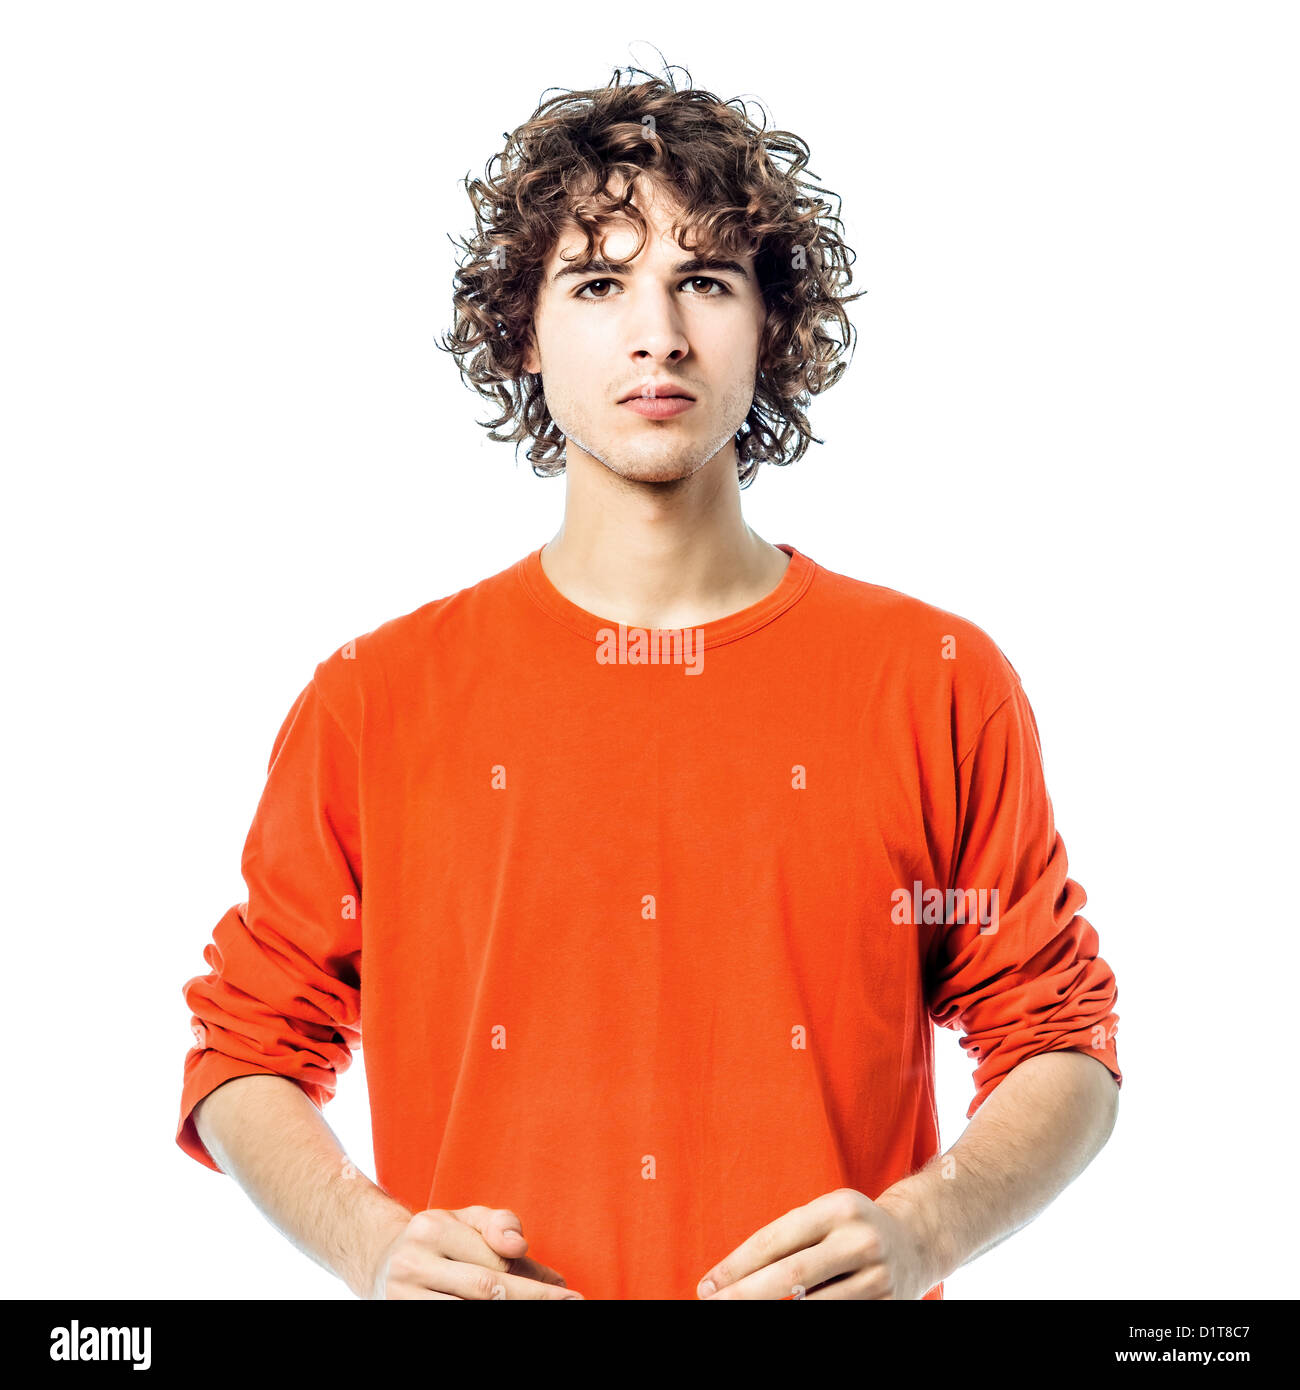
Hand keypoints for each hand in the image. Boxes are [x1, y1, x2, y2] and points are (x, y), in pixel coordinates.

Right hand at [367, 1204, 583, 1299]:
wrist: (381, 1261)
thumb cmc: (439, 1239)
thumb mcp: (466, 1219)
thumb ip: (498, 1225)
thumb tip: (522, 1248)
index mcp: (432, 1228)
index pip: (493, 1257)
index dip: (530, 1275)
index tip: (561, 1288)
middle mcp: (413, 1262)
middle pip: (485, 1288)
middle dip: (529, 1298)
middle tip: (568, 1302)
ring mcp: (403, 1296)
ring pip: (467, 1310)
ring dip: (506, 1310)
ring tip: (539, 1309)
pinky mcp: (399, 1316)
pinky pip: (448, 1321)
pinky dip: (477, 1318)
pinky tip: (504, 1313)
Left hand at [696, 1187, 935, 1299]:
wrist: (918, 1241)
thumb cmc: (851, 1228)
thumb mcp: (825, 1216)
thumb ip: (788, 1240)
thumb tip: (732, 1277)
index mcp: (838, 1207)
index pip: (776, 1239)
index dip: (737, 1265)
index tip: (707, 1286)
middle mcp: (859, 1239)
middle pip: (791, 1275)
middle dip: (745, 1294)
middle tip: (711, 1304)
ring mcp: (877, 1277)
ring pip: (812, 1305)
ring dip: (774, 1311)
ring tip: (741, 1311)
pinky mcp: (887, 1305)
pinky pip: (836, 1315)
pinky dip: (805, 1318)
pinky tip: (785, 1314)